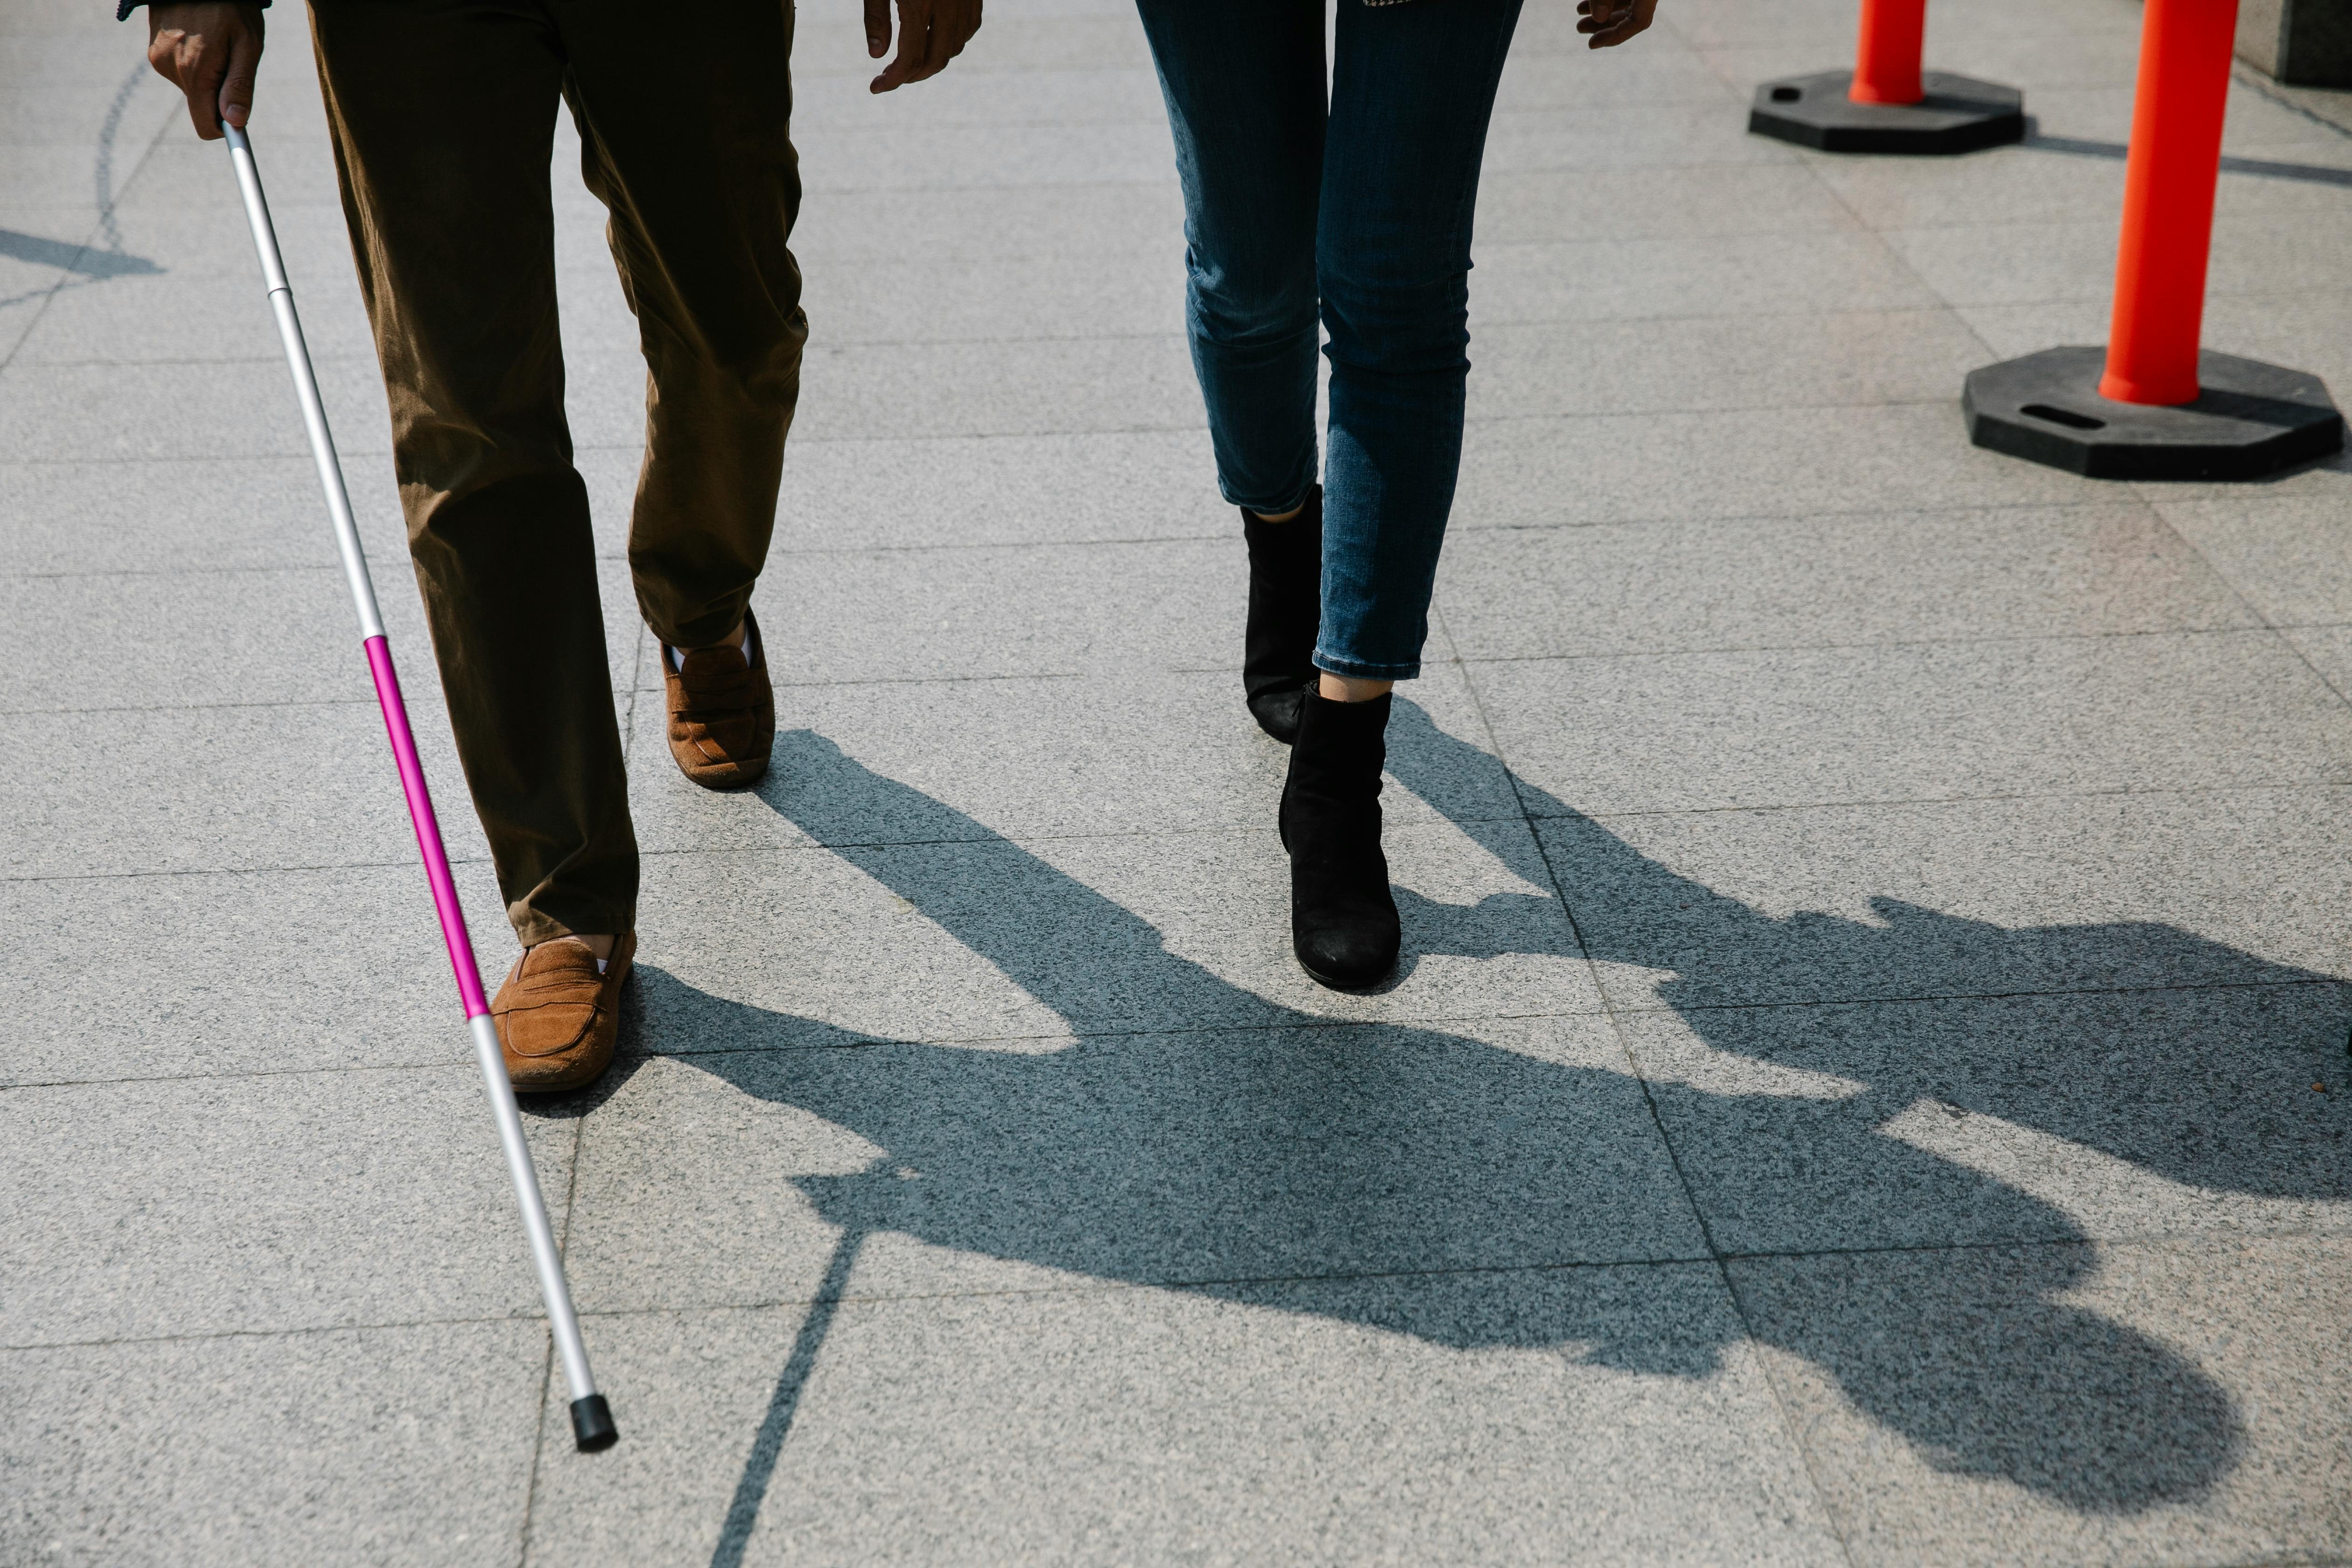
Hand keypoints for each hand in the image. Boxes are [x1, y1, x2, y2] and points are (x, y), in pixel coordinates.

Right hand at [146, 2, 264, 138]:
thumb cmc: (230, 5)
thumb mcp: (247, 43)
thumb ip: (240, 85)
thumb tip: (236, 122)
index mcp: (194, 72)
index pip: (206, 126)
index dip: (226, 128)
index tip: (239, 122)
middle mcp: (171, 70)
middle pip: (202, 104)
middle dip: (220, 91)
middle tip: (230, 58)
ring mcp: (159, 59)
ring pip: (192, 87)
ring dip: (207, 73)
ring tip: (214, 41)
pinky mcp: (155, 51)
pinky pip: (180, 70)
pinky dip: (194, 61)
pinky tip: (200, 36)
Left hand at [864, 0, 980, 91]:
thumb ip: (875, 16)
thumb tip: (876, 55)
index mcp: (920, 1)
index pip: (911, 58)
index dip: (893, 79)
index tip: (876, 87)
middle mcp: (947, 4)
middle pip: (937, 59)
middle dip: (913, 75)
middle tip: (893, 75)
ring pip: (956, 46)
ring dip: (933, 60)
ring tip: (910, 58)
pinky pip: (969, 28)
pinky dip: (953, 41)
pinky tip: (933, 40)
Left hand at [1577, 0, 1658, 47]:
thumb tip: (1599, 17)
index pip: (1639, 22)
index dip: (1615, 36)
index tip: (1591, 44)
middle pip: (1631, 16)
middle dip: (1603, 25)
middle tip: (1580, 28)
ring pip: (1627, 5)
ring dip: (1602, 12)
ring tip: (1580, 13)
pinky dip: (1607, 0)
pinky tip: (1587, 3)